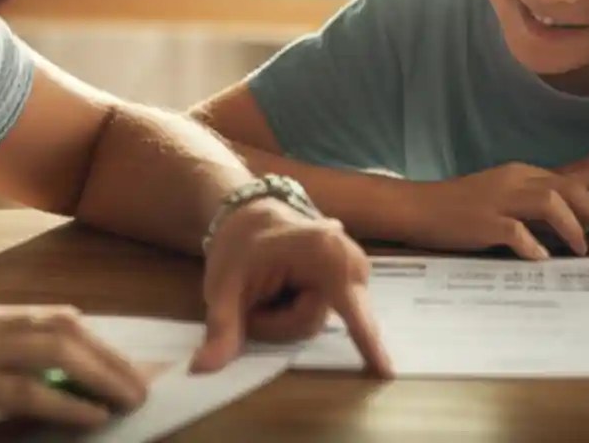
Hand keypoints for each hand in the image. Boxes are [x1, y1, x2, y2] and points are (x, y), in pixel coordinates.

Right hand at [0, 296, 146, 436]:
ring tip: (129, 399)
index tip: (124, 359)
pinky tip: (91, 415)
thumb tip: (25, 370)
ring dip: (102, 376)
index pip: (49, 316)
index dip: (94, 338)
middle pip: (63, 329)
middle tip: (141, 382)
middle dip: (110, 356)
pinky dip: (67, 402)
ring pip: (55, 353)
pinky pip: (26, 392)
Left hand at [191, 199, 392, 377]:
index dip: (367, 341)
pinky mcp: (349, 279)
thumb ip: (220, 329)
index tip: (386, 372)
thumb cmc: (240, 244)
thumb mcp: (222, 286)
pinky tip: (284, 291)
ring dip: (284, 316)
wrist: (252, 216)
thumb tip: (202, 369)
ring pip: (315, 320)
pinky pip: (322, 311)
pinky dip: (297, 309)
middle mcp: (348, 259)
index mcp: (323, 252)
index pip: (347, 306)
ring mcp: (352, 269)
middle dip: (276, 319)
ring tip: (266, 290)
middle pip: (311, 320)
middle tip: (252, 297)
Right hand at [401, 163, 588, 258]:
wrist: (416, 207)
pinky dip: (534, 245)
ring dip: (573, 227)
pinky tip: (543, 259)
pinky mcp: (483, 220)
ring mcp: (499, 199)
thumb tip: (563, 231)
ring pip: (550, 202)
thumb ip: (529, 210)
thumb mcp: (499, 200)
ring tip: (587, 249)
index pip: (570, 182)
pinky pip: (516, 231)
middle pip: (570, 188)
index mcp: (520, 174)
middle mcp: (515, 180)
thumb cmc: (457, 208)